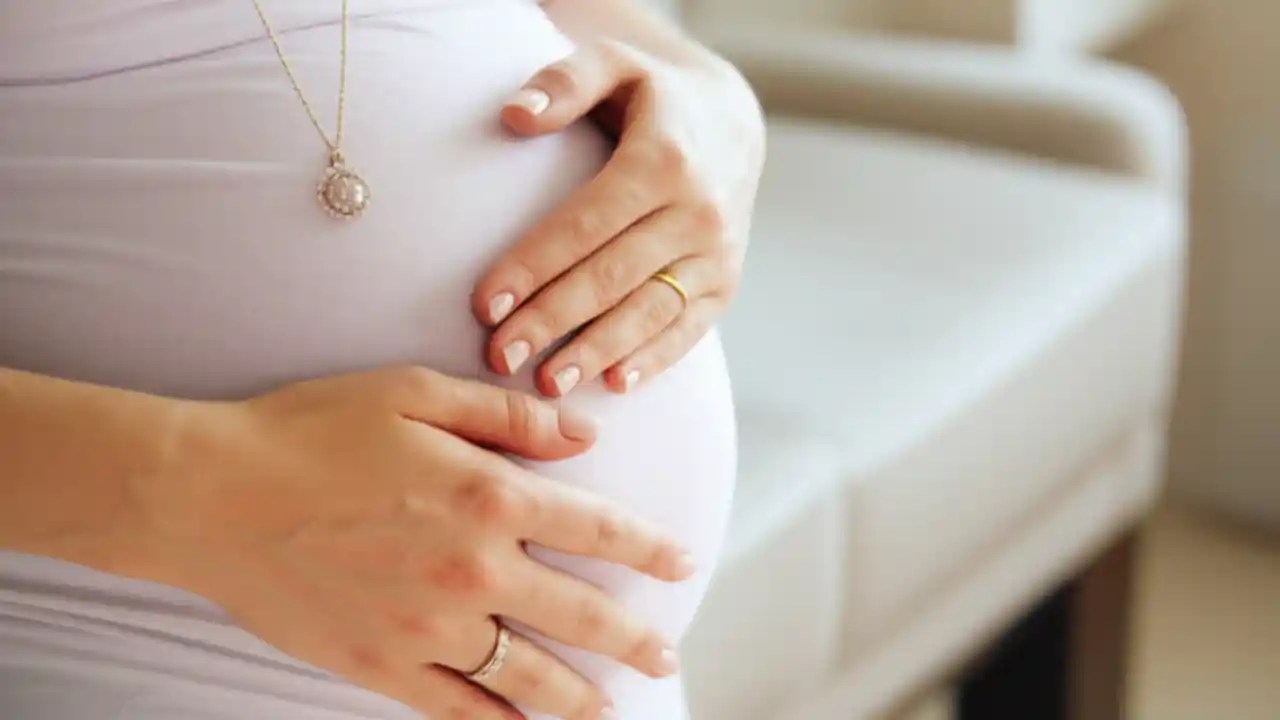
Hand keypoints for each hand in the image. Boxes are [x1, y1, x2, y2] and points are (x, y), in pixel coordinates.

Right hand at [139, 367, 692, 719]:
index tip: (682, 564)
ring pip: (529, 675)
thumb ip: (509, 417)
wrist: (214, 494)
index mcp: (490, 496)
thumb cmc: (312, 430)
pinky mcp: (382, 665)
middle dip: (633, 638)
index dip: (650, 549)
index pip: (599, 528)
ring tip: (609, 706)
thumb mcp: (415, 392)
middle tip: (665, 656)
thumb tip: (585, 436)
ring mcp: (430, 627)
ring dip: (578, 695)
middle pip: (581, 614)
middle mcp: (474, 570)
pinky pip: (458, 708)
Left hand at [474, 39, 763, 396]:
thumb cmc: (652, 98)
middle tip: (500, 357)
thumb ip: (565, 81)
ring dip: (596, 351)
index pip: (584, 224)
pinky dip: (654, 359)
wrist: (731, 123)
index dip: (533, 266)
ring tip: (547, 384)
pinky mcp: (726, 284)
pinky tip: (614, 383)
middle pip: (611, 276)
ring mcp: (717, 253)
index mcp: (663, 160)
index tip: (484, 305)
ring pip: (649, 310)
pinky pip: (688, 328)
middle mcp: (698, 211)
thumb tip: (514, 114)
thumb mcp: (615, 64)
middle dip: (552, 321)